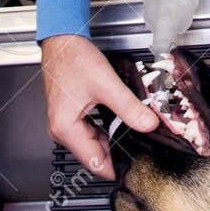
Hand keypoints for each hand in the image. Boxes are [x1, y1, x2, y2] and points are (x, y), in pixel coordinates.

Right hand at [40, 34, 157, 177]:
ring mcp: (65, 124)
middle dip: (118, 155)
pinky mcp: (71, 115)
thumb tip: (148, 125)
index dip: (117, 169)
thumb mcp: (106, 84)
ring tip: (134, 138)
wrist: (61, 41)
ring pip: (94, 144)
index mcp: (66, 128)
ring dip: (113, 142)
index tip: (137, 168)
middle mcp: (62, 130)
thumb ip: (129, 107)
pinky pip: (91, 132)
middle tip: (142, 151)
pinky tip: (120, 126)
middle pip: (95, 156)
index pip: (95, 164)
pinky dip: (106, 131)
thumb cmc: (73, 58)